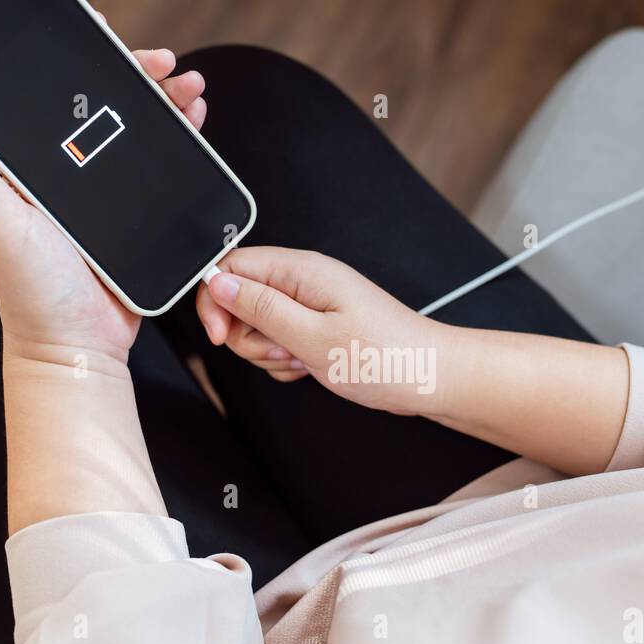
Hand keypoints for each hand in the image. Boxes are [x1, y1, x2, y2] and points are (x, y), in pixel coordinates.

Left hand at [0, 47, 207, 371]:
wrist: (79, 347)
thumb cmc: (31, 293)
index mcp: (34, 171)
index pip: (62, 104)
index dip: (87, 68)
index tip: (109, 40)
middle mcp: (70, 178)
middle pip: (109, 112)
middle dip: (139, 80)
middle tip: (165, 62)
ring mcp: (107, 198)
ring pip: (141, 137)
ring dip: (167, 106)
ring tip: (192, 90)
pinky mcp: (139, 220)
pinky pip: (163, 173)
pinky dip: (181, 145)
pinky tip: (195, 124)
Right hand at [196, 247, 454, 415]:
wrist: (428, 377)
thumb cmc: (387, 356)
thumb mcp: (313, 336)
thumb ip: (261, 308)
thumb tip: (218, 282)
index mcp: (303, 271)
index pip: (231, 265)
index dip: (215, 300)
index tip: (220, 335)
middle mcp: (305, 282)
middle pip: (239, 300)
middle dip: (248, 336)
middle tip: (283, 350)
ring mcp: (310, 305)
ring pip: (257, 327)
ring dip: (270, 352)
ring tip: (304, 359)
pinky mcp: (316, 327)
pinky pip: (279, 343)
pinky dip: (286, 361)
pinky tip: (310, 367)